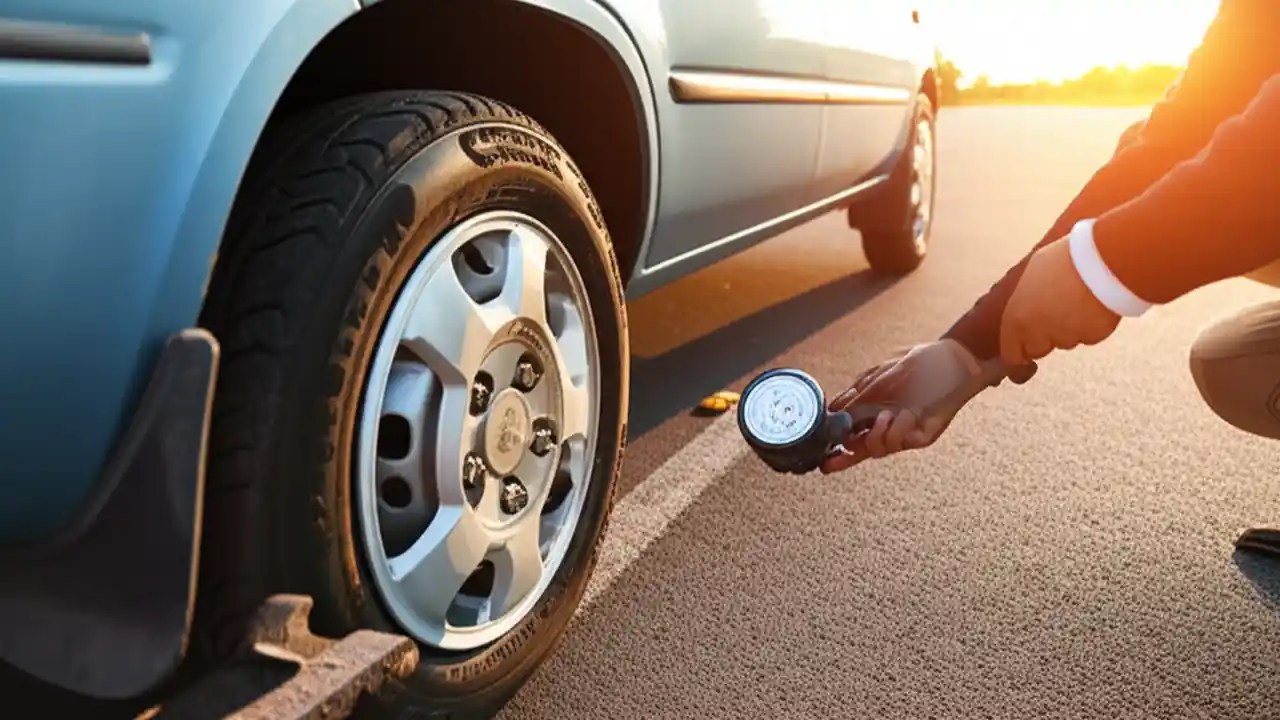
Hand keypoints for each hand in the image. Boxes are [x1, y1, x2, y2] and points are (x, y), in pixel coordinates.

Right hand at [820, 339, 987, 473]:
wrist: (958, 362)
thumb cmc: (921, 363)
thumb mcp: (883, 373)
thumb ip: (859, 393)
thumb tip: (832, 409)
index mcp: (874, 407)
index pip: (850, 429)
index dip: (834, 444)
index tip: (820, 456)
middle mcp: (886, 422)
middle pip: (860, 449)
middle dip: (843, 459)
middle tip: (829, 463)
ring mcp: (904, 431)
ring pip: (876, 448)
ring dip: (876, 434)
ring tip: (886, 415)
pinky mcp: (921, 437)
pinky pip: (899, 443)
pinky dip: (898, 429)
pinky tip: (906, 414)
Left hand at [1000, 236, 1119, 364]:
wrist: (1101, 261)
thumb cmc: (1065, 260)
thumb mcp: (1032, 274)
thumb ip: (1025, 298)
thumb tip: (1026, 303)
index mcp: (1017, 318)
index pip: (1011, 352)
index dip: (1017, 353)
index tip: (1023, 354)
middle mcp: (1039, 333)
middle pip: (1038, 349)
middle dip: (1045, 338)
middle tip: (1056, 313)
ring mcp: (1066, 336)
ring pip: (1065, 341)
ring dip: (1070, 329)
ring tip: (1078, 300)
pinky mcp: (1092, 336)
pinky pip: (1088, 335)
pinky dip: (1091, 324)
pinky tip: (1094, 304)